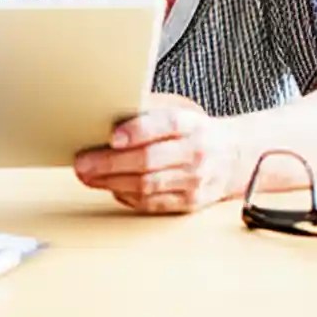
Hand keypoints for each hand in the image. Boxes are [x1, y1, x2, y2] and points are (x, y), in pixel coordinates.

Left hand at [74, 105, 238, 213]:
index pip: (164, 125)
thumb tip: (105, 115)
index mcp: (190, 124)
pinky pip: (152, 203)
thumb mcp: (179, 112)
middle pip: (149, 160)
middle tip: (82, 163)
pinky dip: (127, 197)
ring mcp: (194, 181)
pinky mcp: (189, 203)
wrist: (234, 157)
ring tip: (88, 177)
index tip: (112, 137)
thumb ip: (148, 113)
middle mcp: (195, 153)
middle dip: (110, 163)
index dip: (137, 131)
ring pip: (147, 185)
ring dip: (111, 183)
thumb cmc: (195, 132)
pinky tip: (110, 188)